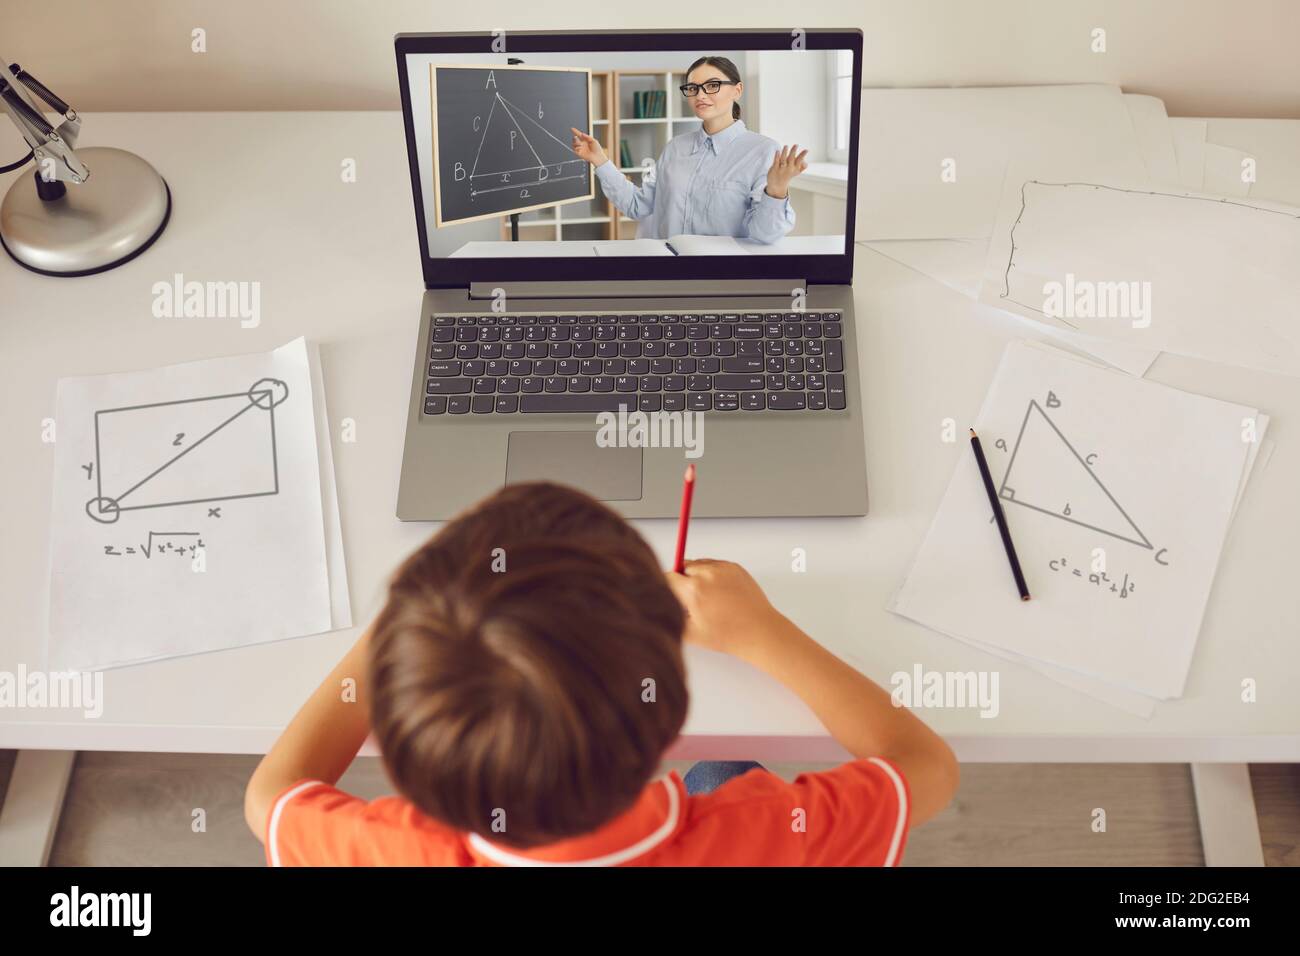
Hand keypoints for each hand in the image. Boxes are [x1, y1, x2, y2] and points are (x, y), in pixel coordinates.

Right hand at [571, 127, 607, 166]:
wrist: (597, 157)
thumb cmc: (597, 149)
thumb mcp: (594, 141)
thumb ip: (588, 137)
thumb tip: (582, 134)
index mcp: (585, 140)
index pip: (579, 135)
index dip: (575, 131)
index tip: (572, 128)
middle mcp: (582, 144)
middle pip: (575, 139)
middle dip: (574, 138)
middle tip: (576, 137)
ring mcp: (580, 148)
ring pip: (574, 144)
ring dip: (575, 143)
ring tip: (580, 144)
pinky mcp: (579, 153)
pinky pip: (574, 149)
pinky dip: (576, 148)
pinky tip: (580, 148)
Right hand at [663, 559, 787, 658]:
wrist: (759, 631)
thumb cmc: (728, 635)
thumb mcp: (690, 633)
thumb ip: (671, 615)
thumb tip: (661, 604)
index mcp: (693, 590)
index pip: (668, 577)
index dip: (667, 587)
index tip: (670, 595)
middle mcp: (707, 574)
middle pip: (681, 568)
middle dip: (682, 582)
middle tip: (692, 601)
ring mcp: (722, 568)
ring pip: (697, 564)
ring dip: (696, 576)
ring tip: (707, 598)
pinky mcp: (734, 566)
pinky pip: (713, 564)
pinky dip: (711, 574)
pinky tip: (719, 593)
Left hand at [765, 144, 807, 199]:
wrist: (777, 185)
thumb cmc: (788, 175)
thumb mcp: (796, 172)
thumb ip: (802, 167)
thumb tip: (805, 163)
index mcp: (795, 169)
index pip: (800, 161)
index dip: (803, 155)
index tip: (806, 150)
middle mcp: (789, 169)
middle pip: (791, 159)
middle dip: (794, 152)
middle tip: (796, 145)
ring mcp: (781, 169)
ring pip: (783, 159)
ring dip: (785, 152)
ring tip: (786, 146)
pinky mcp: (774, 169)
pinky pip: (776, 162)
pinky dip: (777, 156)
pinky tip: (778, 151)